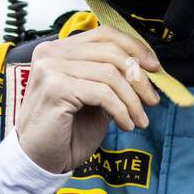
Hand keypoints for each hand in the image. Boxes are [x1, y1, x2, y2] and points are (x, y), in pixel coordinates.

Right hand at [14, 25, 161, 173]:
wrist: (39, 159)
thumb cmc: (66, 130)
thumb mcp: (94, 95)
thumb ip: (110, 76)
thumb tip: (146, 67)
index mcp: (60, 49)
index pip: (104, 34)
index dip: (134, 47)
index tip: (154, 68)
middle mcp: (51, 52)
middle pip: (111, 52)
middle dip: (139, 78)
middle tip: (152, 100)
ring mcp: (51, 68)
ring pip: (110, 74)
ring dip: (132, 100)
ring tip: (139, 119)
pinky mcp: (55, 88)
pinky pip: (102, 93)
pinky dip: (121, 110)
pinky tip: (125, 124)